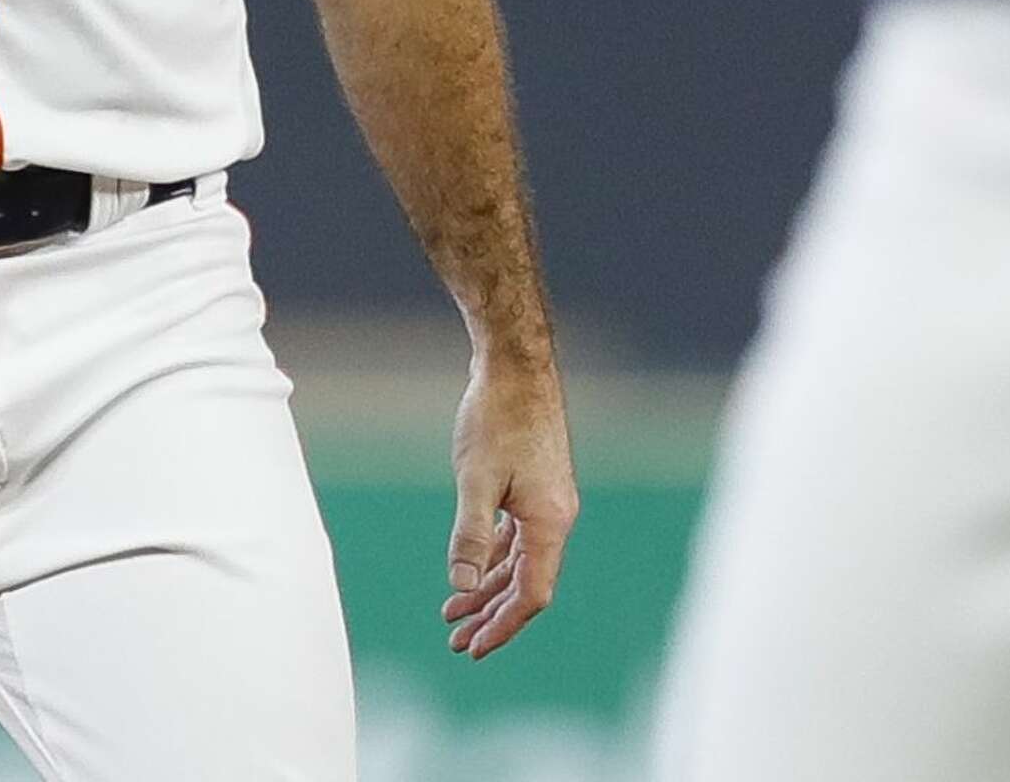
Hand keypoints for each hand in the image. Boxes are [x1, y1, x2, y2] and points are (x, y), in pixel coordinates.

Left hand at [440, 351, 576, 659]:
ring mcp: (547, 501)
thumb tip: (461, 585)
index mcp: (549, 524)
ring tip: (454, 610)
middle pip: (526, 584)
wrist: (516, 363)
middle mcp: (556, 518)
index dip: (502, 625)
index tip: (473, 648)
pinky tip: (473, 565)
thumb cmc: (497, 416)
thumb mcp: (476, 478)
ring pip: (520, 560)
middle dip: (491, 614)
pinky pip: (517, 536)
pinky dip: (494, 554)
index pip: (531, 595)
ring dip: (488, 585)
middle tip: (456, 641)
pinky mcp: (536, 484)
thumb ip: (469, 534)